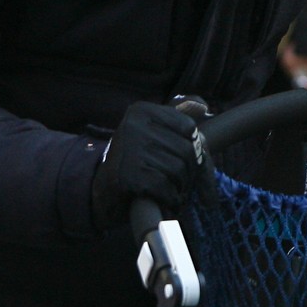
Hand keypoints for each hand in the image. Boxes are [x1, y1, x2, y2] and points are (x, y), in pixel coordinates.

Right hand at [91, 101, 202, 228]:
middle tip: (184, 181)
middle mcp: (133, 125)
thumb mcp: (153, 130)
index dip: (195, 147)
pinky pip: (165, 187)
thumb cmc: (135, 159)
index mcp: (142, 110)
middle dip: (190, 171)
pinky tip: (167, 199)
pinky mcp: (127, 176)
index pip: (188, 127)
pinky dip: (171, 198)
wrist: (102, 189)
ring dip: (181, 186)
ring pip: (177, 169)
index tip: (189, 160)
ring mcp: (129, 150)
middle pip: (186, 149)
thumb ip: (179, 115)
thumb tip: (204, 107)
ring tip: (175, 190)